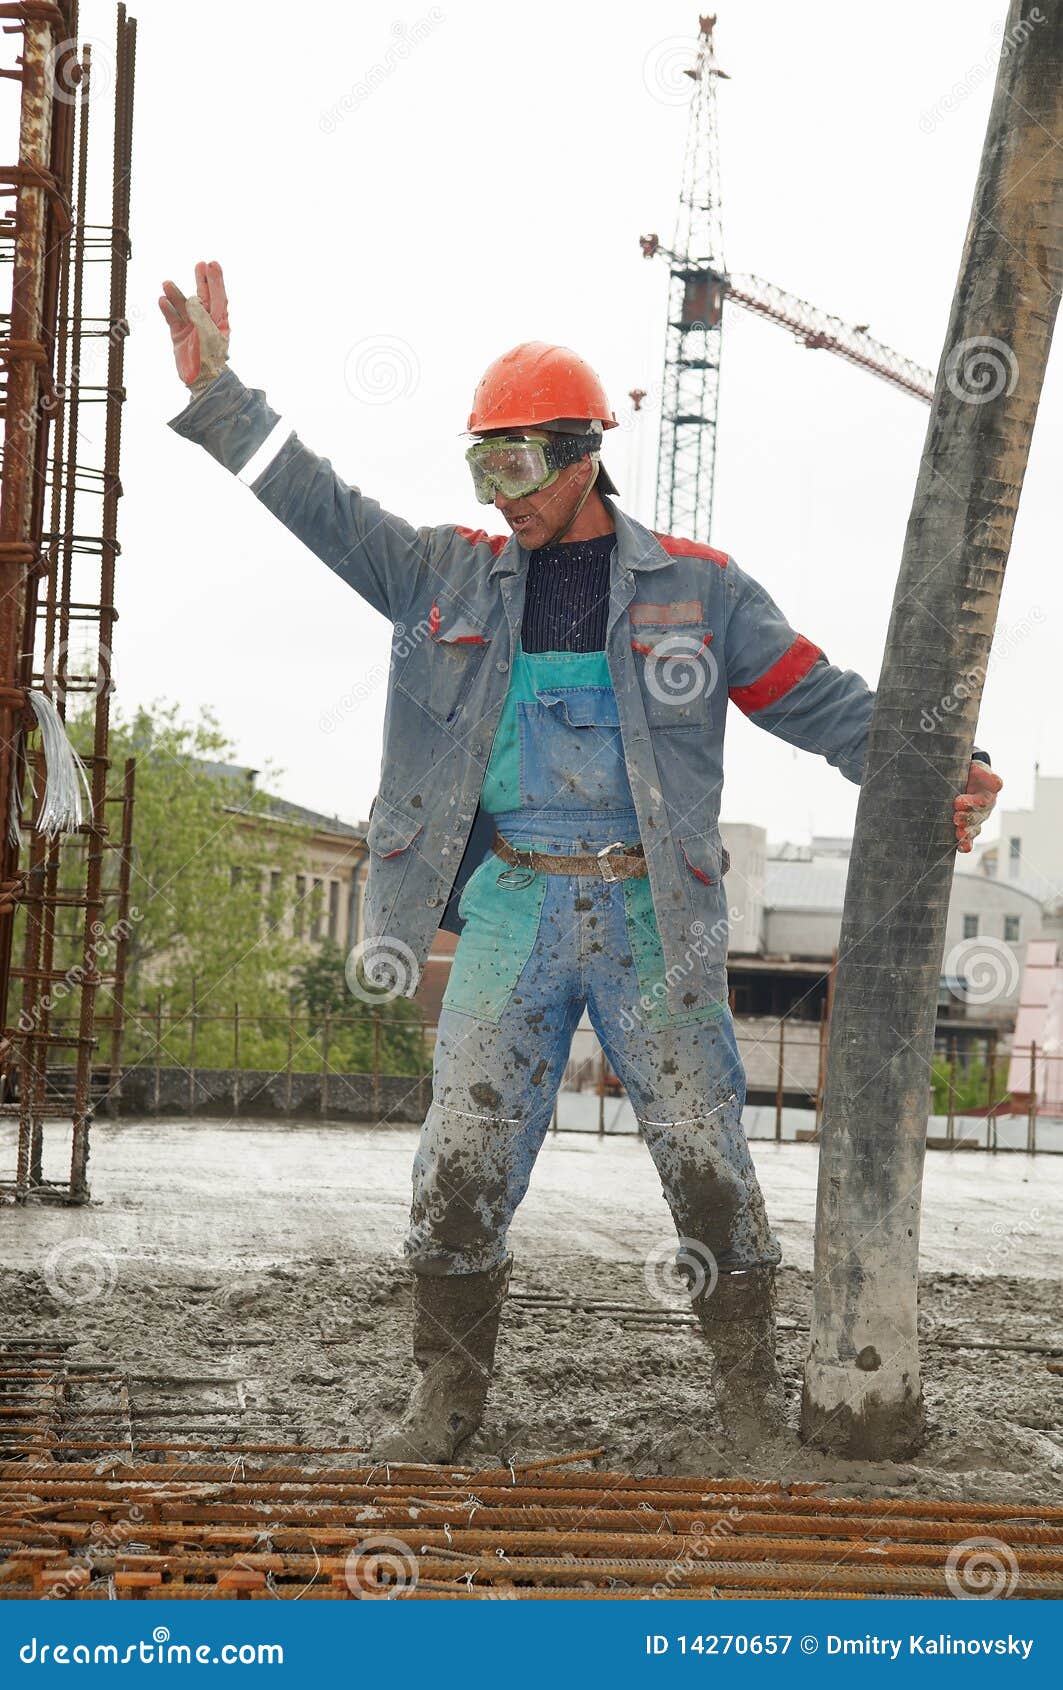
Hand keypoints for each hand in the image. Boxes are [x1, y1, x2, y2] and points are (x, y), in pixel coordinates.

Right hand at [159, 260, 229, 391]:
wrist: (200, 380)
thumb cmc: (210, 358)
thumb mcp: (209, 334)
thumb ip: (201, 314)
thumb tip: (192, 299)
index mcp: (219, 321)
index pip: (218, 297)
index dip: (215, 280)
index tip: (212, 264)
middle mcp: (205, 322)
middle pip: (203, 297)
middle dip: (201, 281)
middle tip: (199, 265)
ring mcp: (191, 327)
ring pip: (183, 306)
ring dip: (176, 294)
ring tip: (166, 283)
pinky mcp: (178, 335)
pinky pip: (172, 318)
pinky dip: (167, 309)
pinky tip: (163, 300)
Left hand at [953, 760, 1001, 852]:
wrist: (965, 784)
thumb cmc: (969, 775)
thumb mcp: (973, 766)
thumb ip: (978, 768)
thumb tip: (984, 773)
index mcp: (989, 785)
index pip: (994, 783)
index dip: (993, 782)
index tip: (994, 783)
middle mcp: (987, 803)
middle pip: (982, 808)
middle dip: (970, 810)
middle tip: (958, 807)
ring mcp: (979, 817)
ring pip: (977, 825)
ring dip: (968, 829)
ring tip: (960, 831)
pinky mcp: (970, 827)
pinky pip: (970, 838)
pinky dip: (967, 843)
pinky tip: (962, 847)